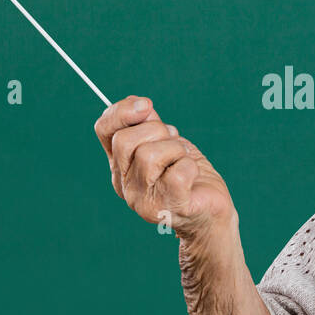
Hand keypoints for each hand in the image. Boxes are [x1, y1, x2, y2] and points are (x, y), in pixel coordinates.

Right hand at [94, 96, 234, 239]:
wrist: (210, 210)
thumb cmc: (187, 173)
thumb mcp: (165, 141)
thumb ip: (148, 123)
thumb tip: (139, 105)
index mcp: (120, 165)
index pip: (104, 130)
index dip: (121, 111)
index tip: (146, 105)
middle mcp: (125, 184)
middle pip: (124, 141)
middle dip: (156, 131)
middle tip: (173, 143)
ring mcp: (143, 200)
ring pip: (149, 155)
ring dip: (175, 149)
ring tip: (183, 160)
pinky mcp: (168, 207)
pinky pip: (177, 172)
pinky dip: (190, 166)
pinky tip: (193, 176)